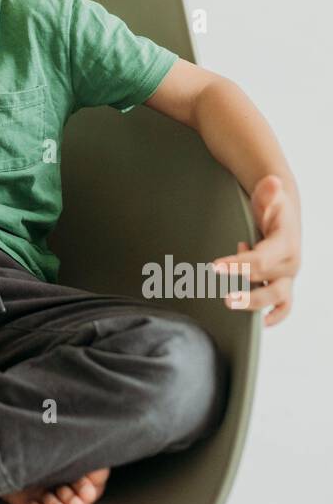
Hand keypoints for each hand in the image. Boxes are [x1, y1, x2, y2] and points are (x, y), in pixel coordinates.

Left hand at [212, 174, 299, 328]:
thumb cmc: (272, 206)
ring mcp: (287, 277)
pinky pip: (285, 306)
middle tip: (217, 286)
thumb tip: (272, 181)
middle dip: (242, 282)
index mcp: (286, 243)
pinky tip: (262, 322)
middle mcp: (290, 264)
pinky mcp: (282, 285)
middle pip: (265, 279)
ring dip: (254, 302)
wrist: (282, 215)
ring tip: (229, 301)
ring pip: (275, 297)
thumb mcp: (268, 196)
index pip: (261, 259)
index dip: (238, 264)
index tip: (215, 266)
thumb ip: (268, 192)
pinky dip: (276, 316)